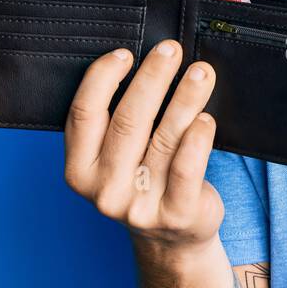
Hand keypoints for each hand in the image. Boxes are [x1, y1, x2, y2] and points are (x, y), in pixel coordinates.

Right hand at [63, 40, 224, 264]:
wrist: (172, 238)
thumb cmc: (144, 179)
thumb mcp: (117, 157)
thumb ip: (118, 120)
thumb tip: (143, 61)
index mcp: (80, 170)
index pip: (83, 115)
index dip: (102, 79)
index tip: (125, 52)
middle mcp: (104, 190)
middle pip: (128, 121)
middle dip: (151, 79)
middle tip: (171, 49)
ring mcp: (139, 206)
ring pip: (164, 139)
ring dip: (184, 99)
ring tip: (200, 72)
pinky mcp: (176, 214)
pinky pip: (187, 168)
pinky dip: (198, 138)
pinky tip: (206, 117)